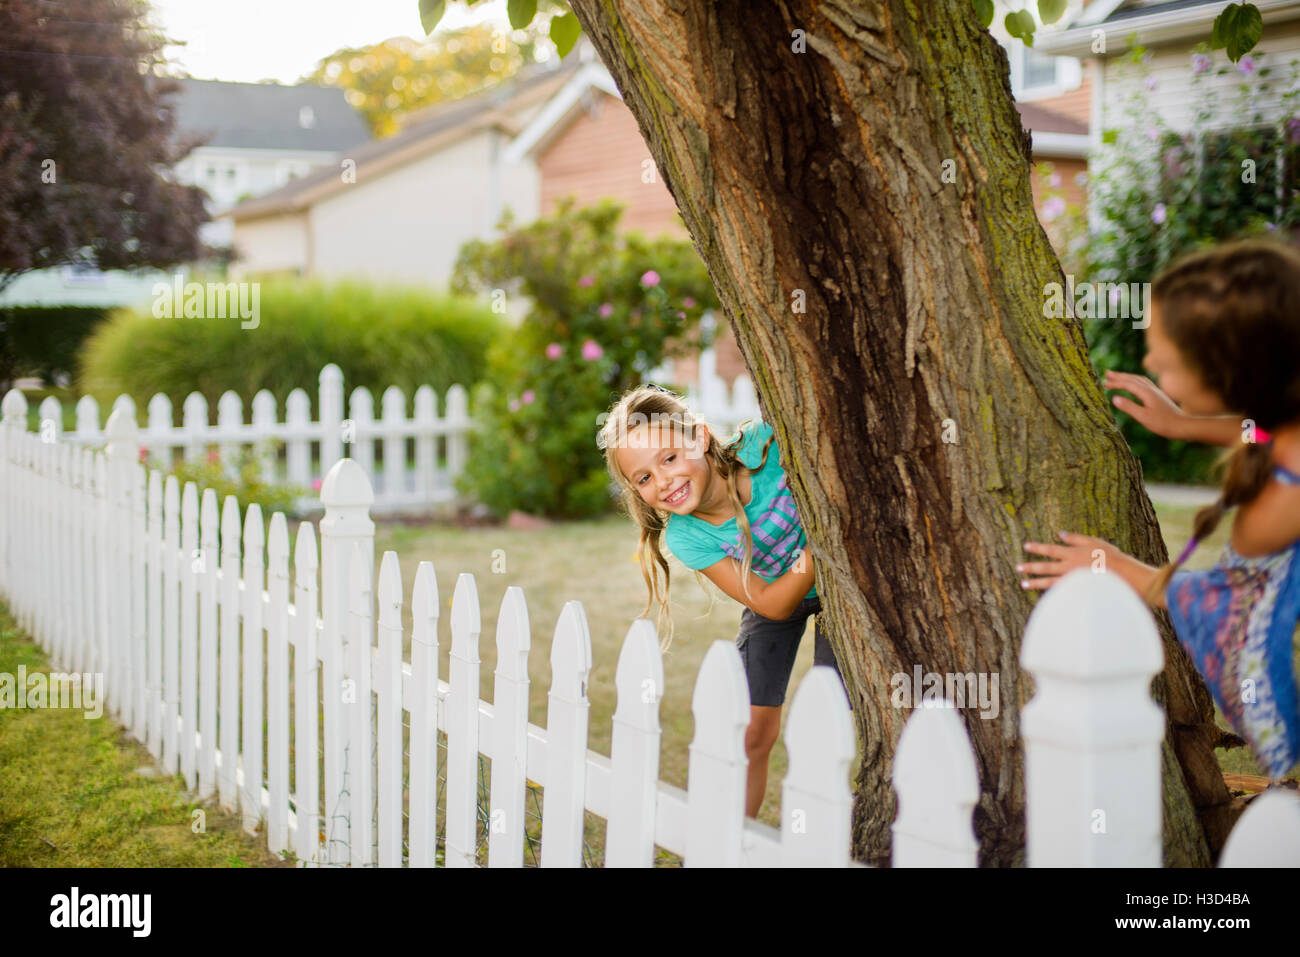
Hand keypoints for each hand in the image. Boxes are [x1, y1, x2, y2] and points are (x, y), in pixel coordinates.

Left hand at [1015, 531, 1131, 590]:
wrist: (1125, 575)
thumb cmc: (1112, 557)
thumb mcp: (1094, 541)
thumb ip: (1076, 538)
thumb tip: (1060, 533)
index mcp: (1073, 553)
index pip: (1051, 550)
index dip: (1037, 548)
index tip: (1025, 546)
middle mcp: (1070, 567)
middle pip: (1045, 567)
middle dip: (1030, 567)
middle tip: (1017, 567)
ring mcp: (1073, 580)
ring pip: (1049, 582)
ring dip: (1034, 583)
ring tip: (1022, 584)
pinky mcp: (1078, 591)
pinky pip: (1060, 592)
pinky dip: (1050, 593)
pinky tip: (1042, 596)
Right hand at [1103, 370, 1187, 439]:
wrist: (1183, 426)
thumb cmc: (1163, 423)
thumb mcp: (1143, 417)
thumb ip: (1129, 407)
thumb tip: (1114, 398)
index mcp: (1147, 393)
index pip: (1128, 384)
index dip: (1115, 383)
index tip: (1104, 383)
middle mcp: (1151, 389)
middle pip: (1133, 379)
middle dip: (1120, 376)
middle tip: (1107, 373)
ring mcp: (1156, 391)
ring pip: (1139, 380)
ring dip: (1127, 377)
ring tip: (1117, 376)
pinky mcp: (1159, 395)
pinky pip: (1144, 383)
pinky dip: (1135, 381)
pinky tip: (1134, 384)